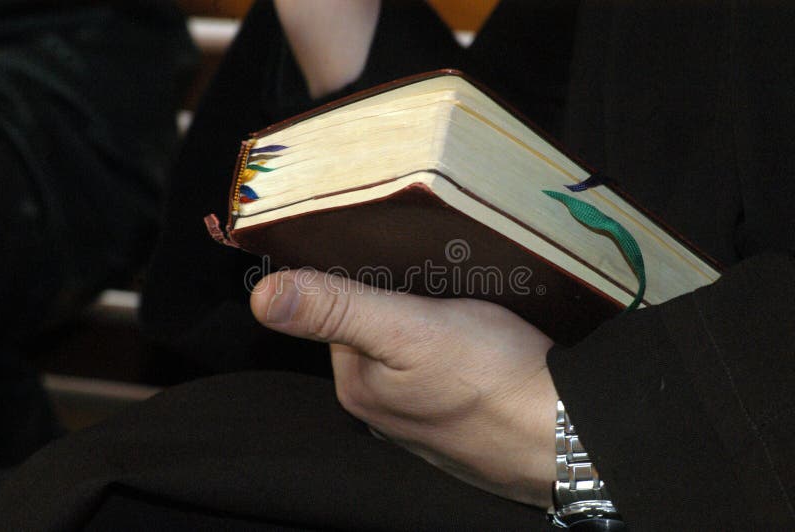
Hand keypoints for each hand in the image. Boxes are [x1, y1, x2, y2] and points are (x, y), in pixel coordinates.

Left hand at [250, 269, 557, 506]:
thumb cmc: (493, 378)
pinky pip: (444, 373)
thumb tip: (264, 297)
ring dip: (431, 325)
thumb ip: (338, 308)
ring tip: (467, 308)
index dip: (362, 277)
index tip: (396, 258)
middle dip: (399, 300)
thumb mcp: (409, 329)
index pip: (338, 313)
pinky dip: (456, 353)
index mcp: (358, 385)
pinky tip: (483, 345)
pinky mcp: (461, 422)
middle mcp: (382, 410)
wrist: (573, 435)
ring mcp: (423, 421)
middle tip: (441, 281)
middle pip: (376, 332)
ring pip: (412, 352)